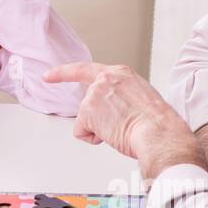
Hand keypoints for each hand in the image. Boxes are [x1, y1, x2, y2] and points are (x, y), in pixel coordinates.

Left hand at [44, 61, 202, 178]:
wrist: (158, 132)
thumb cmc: (157, 121)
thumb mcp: (141, 96)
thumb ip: (122, 95)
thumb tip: (118, 108)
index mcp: (121, 74)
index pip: (86, 69)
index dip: (64, 73)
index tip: (49, 75)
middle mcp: (105, 79)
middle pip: (86, 101)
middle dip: (90, 115)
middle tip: (114, 124)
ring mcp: (94, 94)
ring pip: (87, 118)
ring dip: (102, 128)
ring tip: (123, 129)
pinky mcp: (87, 111)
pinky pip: (82, 132)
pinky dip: (93, 138)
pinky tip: (112, 135)